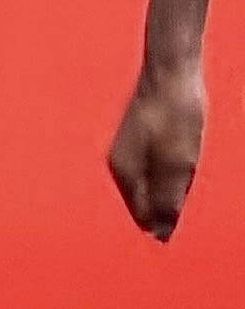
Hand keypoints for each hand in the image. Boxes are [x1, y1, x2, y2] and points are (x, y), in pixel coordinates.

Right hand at [109, 60, 205, 240]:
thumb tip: (159, 233)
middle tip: (190, 211)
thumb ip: (167, 200)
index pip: (140, 215)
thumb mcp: (178, 164)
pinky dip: (169, 175)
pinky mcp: (140, 137)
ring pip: (149, 185)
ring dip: (167, 193)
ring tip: (190, 190)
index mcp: (124, 173)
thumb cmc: (175, 116)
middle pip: (142, 201)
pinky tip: (184, 170)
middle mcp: (119, 163)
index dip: (161, 227)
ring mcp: (128, 149)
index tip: (182, 235)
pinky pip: (153, 168)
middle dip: (163, 211)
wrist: (171, 72)